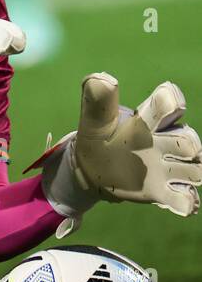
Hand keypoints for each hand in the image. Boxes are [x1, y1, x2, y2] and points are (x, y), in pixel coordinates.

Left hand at [33, 74, 201, 236]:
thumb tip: (102, 78)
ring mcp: (166, 167)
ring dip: (192, 171)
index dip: (170, 102)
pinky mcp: (162, 191)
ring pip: (194, 168)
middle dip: (187, 143)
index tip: (170, 100)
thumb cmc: (98, 139)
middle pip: (187, 139)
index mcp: (147, 120)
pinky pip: (183, 197)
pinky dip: (187, 201)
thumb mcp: (94, 122)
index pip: (165, 106)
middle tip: (180, 146)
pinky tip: (185, 203)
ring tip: (184, 175)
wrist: (90, 170)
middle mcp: (163, 141)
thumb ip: (97, 102)